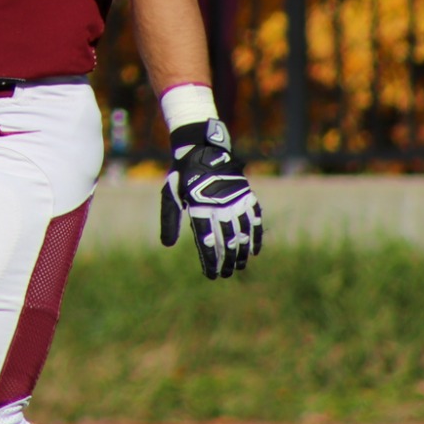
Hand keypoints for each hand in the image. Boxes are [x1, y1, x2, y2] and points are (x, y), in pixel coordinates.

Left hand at [160, 119, 263, 277]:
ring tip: (240, 266)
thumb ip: (170, 220)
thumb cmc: (183, 175)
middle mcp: (220, 204)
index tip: (211, 275)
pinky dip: (255, 236)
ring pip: (242, 232)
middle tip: (226, 274)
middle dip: (227, 260)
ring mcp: (235, 199)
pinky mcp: (246, 195)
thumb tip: (167, 245)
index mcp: (199, 205)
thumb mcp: (171, 194)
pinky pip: (254, 219)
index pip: (207, 240)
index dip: (210, 259)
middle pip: (226, 240)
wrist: (202, 148)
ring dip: (242, 252)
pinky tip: (254, 250)